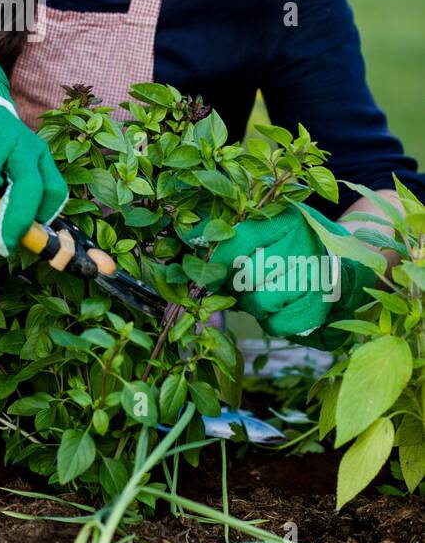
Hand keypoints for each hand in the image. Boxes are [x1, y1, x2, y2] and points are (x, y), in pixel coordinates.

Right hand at [0, 2, 67, 254]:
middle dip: (15, 225)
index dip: (44, 219)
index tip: (28, 239)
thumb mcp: (4, 158)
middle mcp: (19, 140)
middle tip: (1, 247)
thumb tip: (9, 237)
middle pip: (27, 188)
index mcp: (34, 151)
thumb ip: (7, 189)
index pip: (52, 189)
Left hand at [186, 203, 375, 346]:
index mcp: (286, 217)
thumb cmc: (299, 244)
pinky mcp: (323, 306)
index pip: (237, 240)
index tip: (206, 265)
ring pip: (260, 301)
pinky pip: (278, 325)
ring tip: (265, 292)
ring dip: (254, 304)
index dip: (217, 258)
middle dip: (237, 284)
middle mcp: (304, 243)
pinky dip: (273, 322)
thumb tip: (188, 248)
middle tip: (242, 282)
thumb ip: (235, 237)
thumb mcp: (274, 226)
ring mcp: (316, 276)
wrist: (353, 262)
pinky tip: (282, 308)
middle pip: (246, 275)